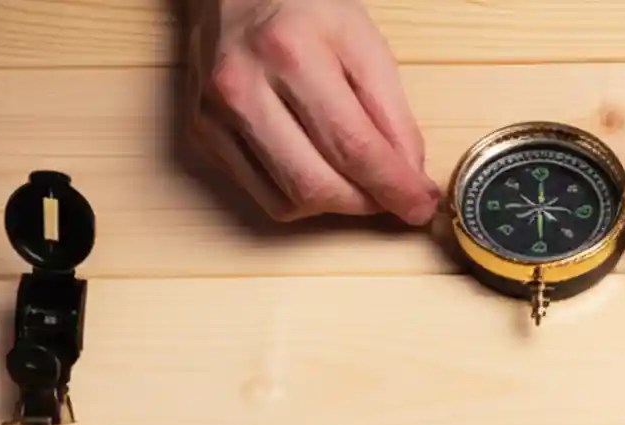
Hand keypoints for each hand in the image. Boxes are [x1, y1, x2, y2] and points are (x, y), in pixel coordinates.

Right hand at [182, 0, 439, 223]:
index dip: (394, 186)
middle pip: (316, 184)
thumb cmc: (304, 10)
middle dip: (368, 203)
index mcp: (290, 52)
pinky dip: (304, 199)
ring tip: (359, 180)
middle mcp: (243, 87)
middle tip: (395, 196)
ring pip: (290, 201)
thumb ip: (392, 112)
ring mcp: (215, 116)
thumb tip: (408, 176)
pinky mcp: (203, 136)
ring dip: (338, 204)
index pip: (352, 145)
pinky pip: (264, 197)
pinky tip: (322, 173)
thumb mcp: (364, 42)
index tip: (421, 205)